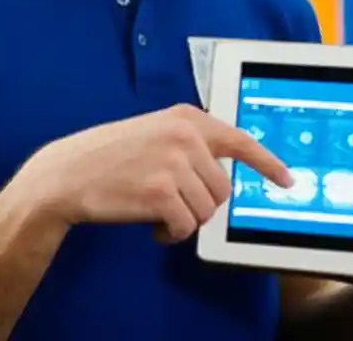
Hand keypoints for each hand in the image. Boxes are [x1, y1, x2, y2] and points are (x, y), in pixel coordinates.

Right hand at [17, 103, 291, 241]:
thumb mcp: (152, 134)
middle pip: (222, 188)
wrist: (66, 175)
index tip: (286, 180)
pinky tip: (152, 226)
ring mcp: (173, 163)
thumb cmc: (106, 158)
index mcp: (184, 118)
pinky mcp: (161, 193)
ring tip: (156, 211)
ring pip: (207, 210)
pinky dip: (172, 234)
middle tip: (171, 204)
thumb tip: (223, 169)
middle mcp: (184, 136)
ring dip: (184, 220)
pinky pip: (187, 227)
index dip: (267, 163)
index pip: (239, 140)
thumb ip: (188, 143)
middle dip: (201, 204)